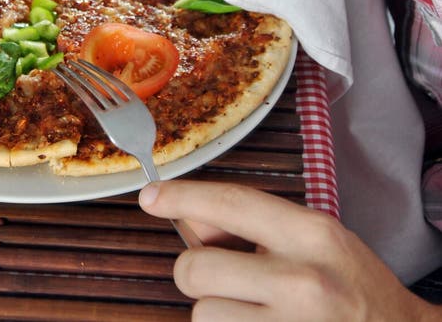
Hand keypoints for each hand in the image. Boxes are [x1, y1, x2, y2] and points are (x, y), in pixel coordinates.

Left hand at [139, 180, 439, 320]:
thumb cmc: (353, 289)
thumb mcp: (315, 239)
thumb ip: (254, 225)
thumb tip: (188, 216)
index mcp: (311, 235)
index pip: (230, 203)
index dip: (182, 196)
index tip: (152, 196)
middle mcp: (301, 281)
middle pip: (196, 269)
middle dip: (197, 273)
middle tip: (227, 278)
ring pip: (201, 315)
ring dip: (216, 313)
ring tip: (255, 312)